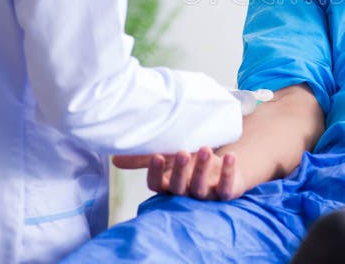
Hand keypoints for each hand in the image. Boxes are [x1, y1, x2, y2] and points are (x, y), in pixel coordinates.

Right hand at [112, 146, 246, 200]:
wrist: (221, 167)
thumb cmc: (189, 163)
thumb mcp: (168, 158)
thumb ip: (144, 158)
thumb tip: (114, 159)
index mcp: (169, 185)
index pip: (157, 184)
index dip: (156, 172)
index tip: (158, 155)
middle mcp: (185, 192)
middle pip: (179, 187)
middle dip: (179, 170)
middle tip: (181, 152)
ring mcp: (205, 194)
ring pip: (200, 188)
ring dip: (201, 168)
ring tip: (205, 149)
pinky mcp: (224, 193)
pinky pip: (226, 187)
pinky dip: (228, 172)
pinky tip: (229, 156)